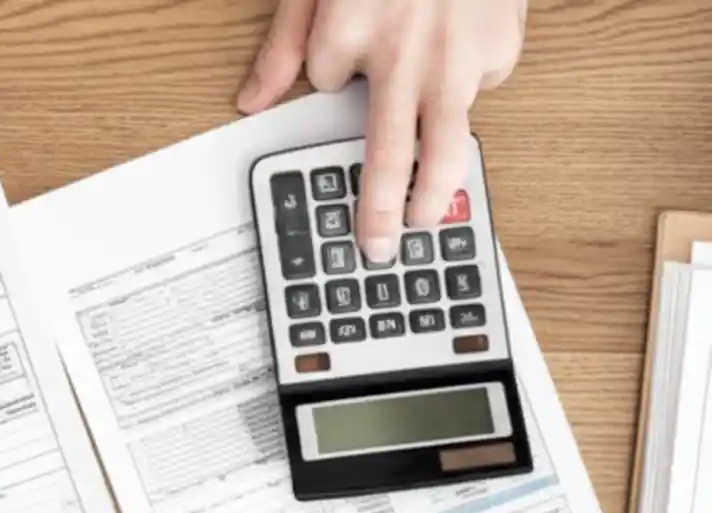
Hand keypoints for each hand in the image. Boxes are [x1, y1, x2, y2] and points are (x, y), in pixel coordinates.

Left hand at [237, 0, 526, 261]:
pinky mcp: (501, 48)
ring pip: (446, 143)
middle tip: (376, 246)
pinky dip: (471, 85)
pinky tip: (464, 60)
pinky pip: (482, 85)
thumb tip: (249, 100)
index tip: (340, 72)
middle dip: (380, 209)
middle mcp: (404, 53)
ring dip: (436, 191)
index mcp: (350, 29)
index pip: (325, 84)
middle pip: (388, 154)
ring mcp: (457, 56)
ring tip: (426, 218)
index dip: (333, 75)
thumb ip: (284, 42)